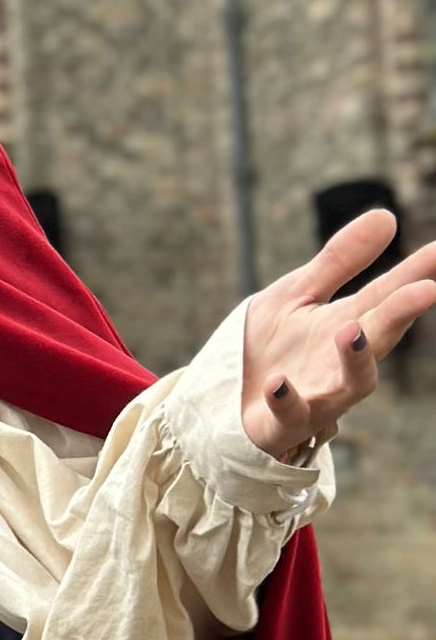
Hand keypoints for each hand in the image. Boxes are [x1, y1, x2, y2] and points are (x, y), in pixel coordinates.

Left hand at [241, 210, 435, 455]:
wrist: (223, 399)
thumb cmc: (268, 346)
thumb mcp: (297, 293)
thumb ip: (340, 261)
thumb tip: (387, 216)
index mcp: (346, 327)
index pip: (385, 298)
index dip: (414, 277)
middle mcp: (339, 364)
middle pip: (377, 338)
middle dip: (399, 315)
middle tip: (425, 290)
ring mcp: (315, 396)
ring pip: (349, 387)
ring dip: (355, 361)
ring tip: (351, 330)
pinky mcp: (280, 423)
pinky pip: (288, 416)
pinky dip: (286, 400)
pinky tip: (279, 382)